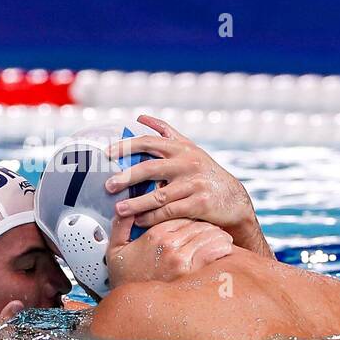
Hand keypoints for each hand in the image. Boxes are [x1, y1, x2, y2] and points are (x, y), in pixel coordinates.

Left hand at [104, 114, 272, 258]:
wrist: (233, 198)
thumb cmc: (204, 172)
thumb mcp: (189, 148)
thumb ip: (165, 132)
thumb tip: (141, 117)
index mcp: (180, 148)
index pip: (148, 142)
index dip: (125, 146)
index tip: (106, 153)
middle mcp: (187, 163)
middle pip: (150, 168)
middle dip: (126, 177)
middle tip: (108, 186)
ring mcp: (194, 184)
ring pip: (159, 195)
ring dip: (136, 203)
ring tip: (119, 209)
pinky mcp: (200, 204)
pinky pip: (170, 212)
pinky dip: (152, 217)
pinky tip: (139, 221)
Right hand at [106, 212, 232, 288]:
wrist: (132, 304)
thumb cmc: (125, 278)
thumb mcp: (115, 249)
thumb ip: (120, 226)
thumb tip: (123, 209)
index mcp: (154, 235)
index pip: (181, 215)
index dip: (192, 217)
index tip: (197, 221)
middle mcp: (169, 244)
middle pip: (198, 225)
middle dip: (207, 226)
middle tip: (215, 229)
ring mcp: (180, 258)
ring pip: (208, 235)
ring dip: (218, 235)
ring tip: (224, 238)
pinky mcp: (190, 272)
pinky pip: (213, 252)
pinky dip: (222, 248)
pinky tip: (226, 248)